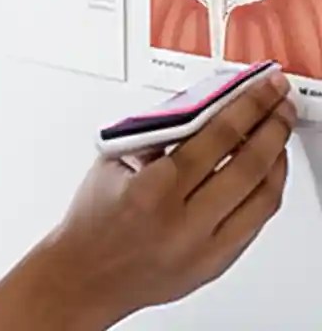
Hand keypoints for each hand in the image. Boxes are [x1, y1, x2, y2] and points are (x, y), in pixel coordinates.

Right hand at [50, 69, 296, 324]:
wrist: (85, 276)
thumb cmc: (92, 222)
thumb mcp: (112, 165)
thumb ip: (155, 135)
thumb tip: (201, 105)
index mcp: (151, 189)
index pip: (215, 136)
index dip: (247, 106)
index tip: (262, 88)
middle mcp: (182, 221)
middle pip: (248, 163)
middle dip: (272, 125)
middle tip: (280, 102)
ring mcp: (203, 247)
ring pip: (263, 196)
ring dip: (277, 158)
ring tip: (278, 133)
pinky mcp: (216, 265)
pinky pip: (257, 223)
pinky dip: (268, 191)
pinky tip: (267, 173)